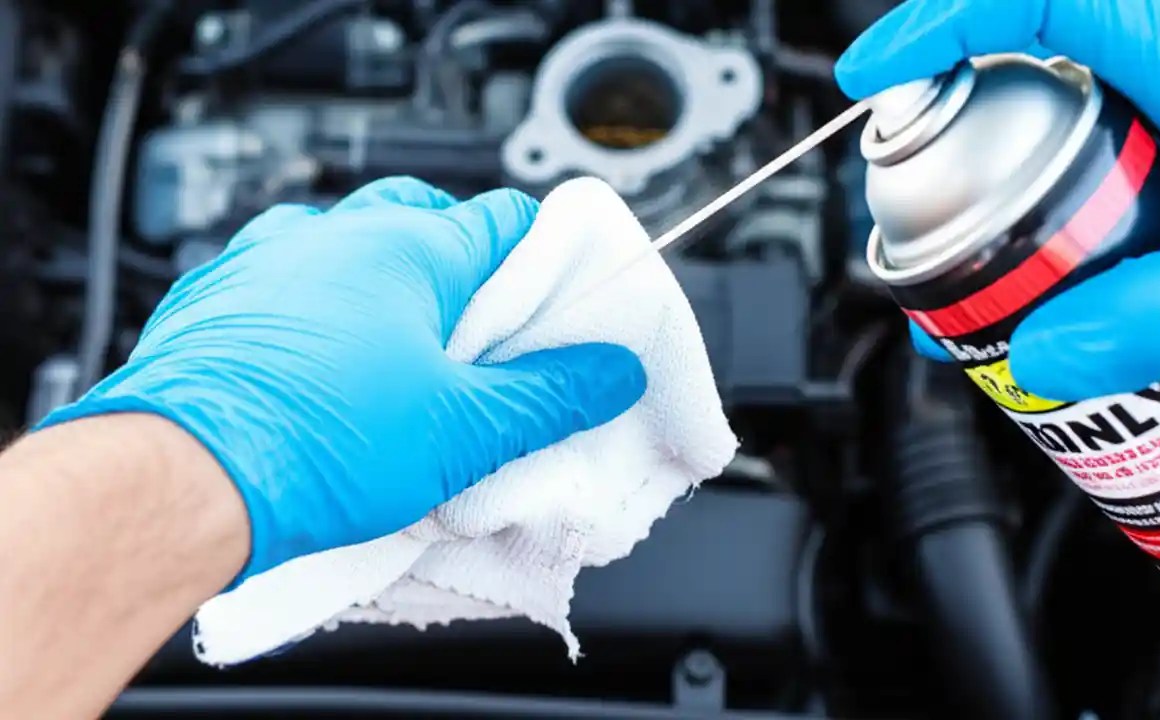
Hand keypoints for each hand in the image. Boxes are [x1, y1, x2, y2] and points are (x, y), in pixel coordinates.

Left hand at [37, 177, 646, 580]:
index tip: (559, 308)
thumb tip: (613, 370)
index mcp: (410, 249)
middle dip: (466, 273)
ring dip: (388, 287)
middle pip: (430, 223)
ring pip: (353, 248)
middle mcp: (336, 234)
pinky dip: (320, 309)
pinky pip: (288, 281)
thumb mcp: (464, 430)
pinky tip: (324, 366)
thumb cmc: (318, 447)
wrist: (180, 479)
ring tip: (403, 356)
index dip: (546, 263)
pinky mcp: (217, 295)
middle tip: (484, 342)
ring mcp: (268, 257)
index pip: (508, 222)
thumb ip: (551, 394)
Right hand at [835, 0, 1159, 399]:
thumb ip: (1153, 319)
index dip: (929, 30)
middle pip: (1035, 79)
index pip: (1026, 2)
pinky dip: (1084, 217)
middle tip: (924, 215)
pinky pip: (1132, 166)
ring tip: (992, 281)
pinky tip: (1083, 287)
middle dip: (963, 145)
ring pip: (1082, 131)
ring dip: (1023, 194)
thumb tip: (1038, 358)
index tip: (867, 77)